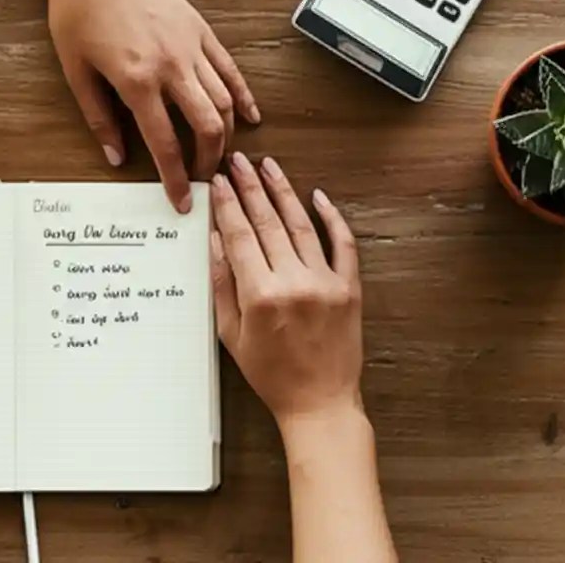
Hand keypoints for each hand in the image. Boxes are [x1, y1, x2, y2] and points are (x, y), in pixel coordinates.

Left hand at [46, 0, 259, 212]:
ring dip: (226, 134)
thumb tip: (116, 157)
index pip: (164, 144)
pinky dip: (243, 96)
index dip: (175, 179)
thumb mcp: (76, 69)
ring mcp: (190, 46)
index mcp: (136, 81)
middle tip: (204, 181)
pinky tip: (250, 116)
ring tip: (219, 155)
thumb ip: (99, 117)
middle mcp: (171, 67)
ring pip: (224, 101)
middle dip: (209, 162)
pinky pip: (229, 69)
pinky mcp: (199, 30)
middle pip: (207, 127)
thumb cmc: (78, 10)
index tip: (181, 202)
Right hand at [209, 152, 362, 421]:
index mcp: (260, 294)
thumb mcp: (231, 334)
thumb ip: (222, 284)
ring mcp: (325, 282)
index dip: (227, 205)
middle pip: (268, 222)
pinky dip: (332, 218)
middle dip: (250, 188)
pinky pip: (343, 245)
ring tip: (269, 167)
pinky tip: (318, 196)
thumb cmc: (271, 374)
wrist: (320, 402)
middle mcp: (294, 282)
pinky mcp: (350, 288)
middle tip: (239, 161)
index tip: (218, 181)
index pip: (239, 235)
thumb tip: (214, 240)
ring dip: (284, 192)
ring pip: (301, 225)